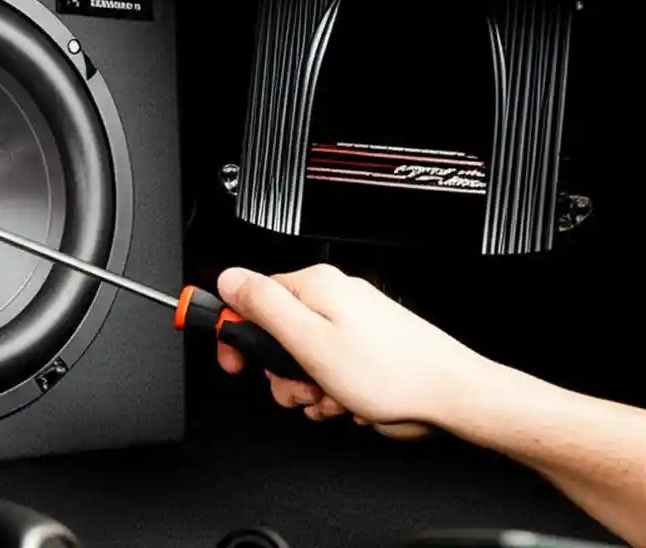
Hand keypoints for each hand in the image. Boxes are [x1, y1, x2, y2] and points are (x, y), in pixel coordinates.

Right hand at [215, 264, 491, 438]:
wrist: (450, 395)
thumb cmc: (390, 372)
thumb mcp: (309, 340)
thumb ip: (263, 306)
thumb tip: (228, 278)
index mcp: (315, 286)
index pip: (251, 298)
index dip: (237, 334)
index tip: (236, 362)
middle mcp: (334, 297)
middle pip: (276, 334)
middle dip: (282, 371)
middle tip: (301, 386)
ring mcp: (352, 321)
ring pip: (302, 358)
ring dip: (308, 387)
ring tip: (331, 396)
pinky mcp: (366, 346)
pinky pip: (329, 368)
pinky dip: (332, 390)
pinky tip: (348, 399)